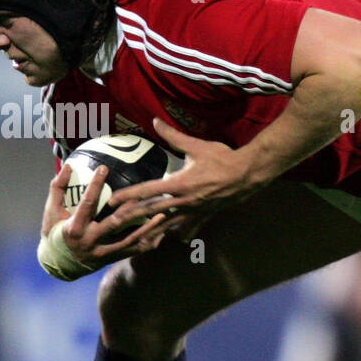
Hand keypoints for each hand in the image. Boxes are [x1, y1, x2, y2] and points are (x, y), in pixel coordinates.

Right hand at [41, 163, 168, 268]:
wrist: (59, 264)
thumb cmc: (54, 233)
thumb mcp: (51, 211)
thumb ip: (58, 188)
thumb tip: (69, 165)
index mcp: (74, 227)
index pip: (87, 203)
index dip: (95, 185)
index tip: (104, 168)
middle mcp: (90, 241)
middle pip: (114, 223)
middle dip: (130, 209)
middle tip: (144, 194)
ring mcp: (103, 252)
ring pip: (130, 239)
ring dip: (148, 227)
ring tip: (163, 214)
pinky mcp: (112, 258)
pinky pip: (134, 250)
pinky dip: (149, 241)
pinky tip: (163, 232)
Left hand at [108, 118, 264, 239]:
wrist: (248, 175)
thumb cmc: (223, 158)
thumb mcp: (197, 146)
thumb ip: (173, 136)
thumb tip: (154, 120)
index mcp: (179, 184)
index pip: (148, 191)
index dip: (128, 196)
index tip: (112, 201)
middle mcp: (184, 201)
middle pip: (152, 212)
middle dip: (131, 218)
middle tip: (113, 224)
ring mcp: (195, 210)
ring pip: (168, 225)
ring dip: (152, 232)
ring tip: (137, 240)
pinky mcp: (205, 214)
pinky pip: (191, 226)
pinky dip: (183, 233)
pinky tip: (179, 240)